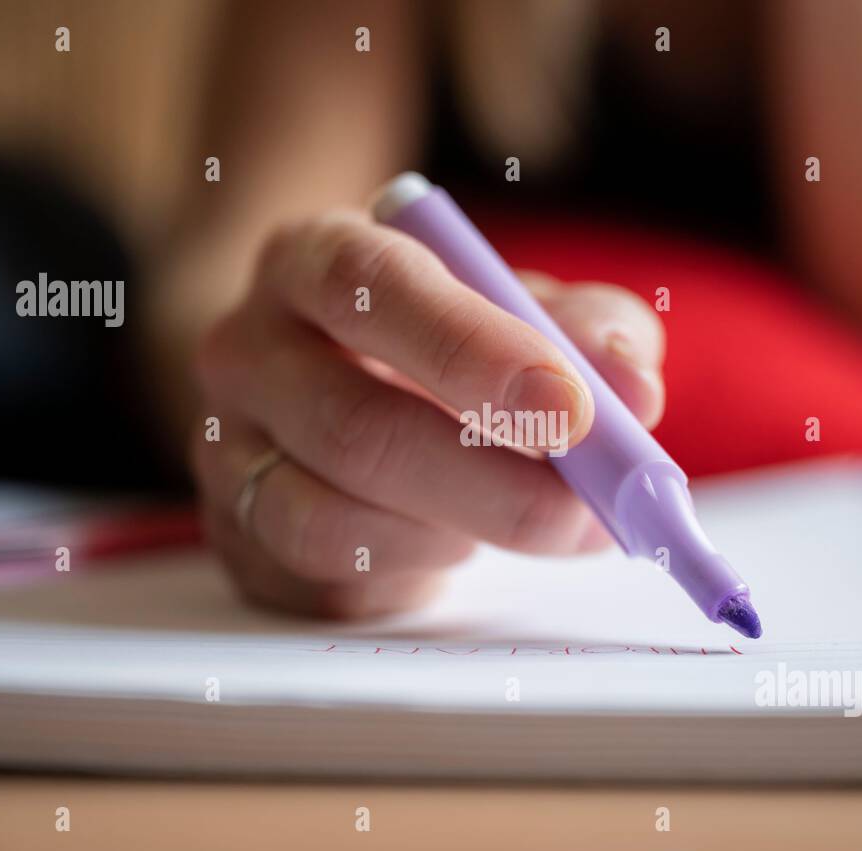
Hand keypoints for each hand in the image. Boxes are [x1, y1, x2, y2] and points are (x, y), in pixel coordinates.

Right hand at [192, 211, 664, 617]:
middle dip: (490, 483)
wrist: (332, 389)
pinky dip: (413, 571)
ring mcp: (227, 452)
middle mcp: (249, 349)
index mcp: (314, 260)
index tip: (570, 413)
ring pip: (330, 519)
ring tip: (538, 525)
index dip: (472, 351)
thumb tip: (633, 390)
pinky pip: (324, 579)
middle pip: (354, 425)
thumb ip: (585, 331)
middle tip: (589, 512)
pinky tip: (458, 545)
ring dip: (457, 535)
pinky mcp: (238, 538)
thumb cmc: (442, 342)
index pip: (371, 287)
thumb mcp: (517, 308)